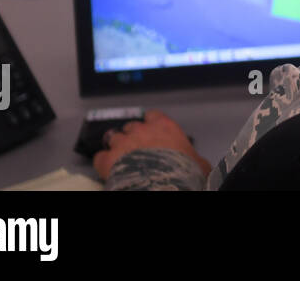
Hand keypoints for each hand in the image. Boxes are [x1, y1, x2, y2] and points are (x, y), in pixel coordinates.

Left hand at [92, 109, 211, 179]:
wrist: (164, 184)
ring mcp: (122, 143)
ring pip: (112, 137)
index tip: (151, 131)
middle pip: (130, 126)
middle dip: (131, 135)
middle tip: (135, 148)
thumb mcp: (199, 163)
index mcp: (164, 127)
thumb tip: (199, 163)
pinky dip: (102, 161)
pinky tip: (106, 168)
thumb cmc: (184, 172)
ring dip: (115, 146)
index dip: (150, 124)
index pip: (153, 115)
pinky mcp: (107, 159)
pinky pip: (99, 156)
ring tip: (118, 157)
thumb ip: (194, 157)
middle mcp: (141, 130)